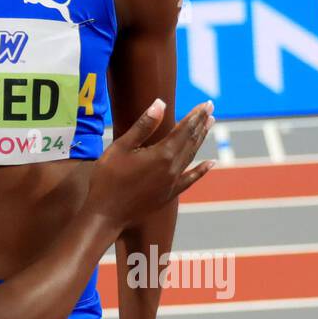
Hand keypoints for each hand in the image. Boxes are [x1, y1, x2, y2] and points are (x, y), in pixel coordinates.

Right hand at [89, 100, 213, 229]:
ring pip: (191, 156)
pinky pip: (190, 179)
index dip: (195, 115)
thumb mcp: (121, 147)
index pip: (184, 129)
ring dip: (201, 140)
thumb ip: (143, 126)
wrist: (106, 215)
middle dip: (201, 123)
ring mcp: (172, 183)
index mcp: (161, 154)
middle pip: (191, 141)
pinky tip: (210, 163)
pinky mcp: (169, 194)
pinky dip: (201, 170)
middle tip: (211, 109)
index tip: (206, 103)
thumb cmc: (107, 179)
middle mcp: (172, 168)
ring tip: (209, 125)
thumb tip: (160, 104)